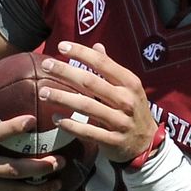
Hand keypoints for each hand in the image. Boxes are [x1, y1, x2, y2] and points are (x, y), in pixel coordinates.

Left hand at [37, 41, 155, 163]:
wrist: (147, 145)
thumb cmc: (134, 111)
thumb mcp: (129, 88)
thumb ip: (111, 68)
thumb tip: (97, 46)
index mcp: (130, 84)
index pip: (103, 63)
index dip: (81, 53)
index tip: (61, 46)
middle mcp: (126, 100)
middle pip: (90, 82)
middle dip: (65, 72)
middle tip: (45, 66)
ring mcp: (120, 121)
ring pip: (87, 106)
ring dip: (62, 97)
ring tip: (43, 92)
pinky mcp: (113, 141)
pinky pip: (87, 132)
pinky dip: (70, 125)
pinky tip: (56, 118)